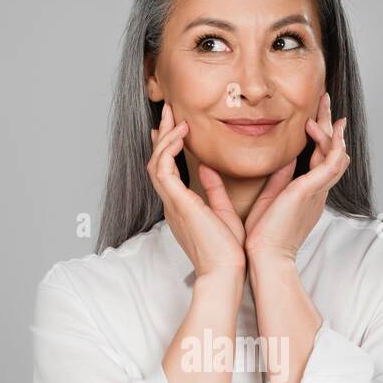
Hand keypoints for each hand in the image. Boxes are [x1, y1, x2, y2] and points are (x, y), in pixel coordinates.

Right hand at [147, 101, 245, 279]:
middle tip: (168, 111)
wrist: (226, 271)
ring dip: (164, 137)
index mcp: (182, 207)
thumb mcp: (222, 212)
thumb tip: (209, 168)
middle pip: (156, 162)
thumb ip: (215, 190)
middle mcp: (172, 204)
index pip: (167, 171)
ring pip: (155, 163)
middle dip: (162, 135)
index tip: (175, 127)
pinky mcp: (177, 203)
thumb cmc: (227, 250)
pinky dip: (169, 149)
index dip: (167, 147)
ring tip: (174, 116)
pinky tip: (181, 134)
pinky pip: (162, 169)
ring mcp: (172, 204)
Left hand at [243, 91, 349, 263]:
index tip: (318, 120)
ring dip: (331, 127)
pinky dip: (324, 140)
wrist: (265, 257)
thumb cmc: (263, 237)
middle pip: (335, 152)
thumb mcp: (269, 200)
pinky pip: (329, 160)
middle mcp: (319, 192)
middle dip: (332, 126)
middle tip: (326, 102)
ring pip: (337, 153)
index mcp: (310, 195)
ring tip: (323, 105)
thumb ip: (276, 179)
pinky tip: (311, 126)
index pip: (324, 161)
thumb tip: (281, 159)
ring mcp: (318, 191)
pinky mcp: (311, 190)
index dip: (324, 139)